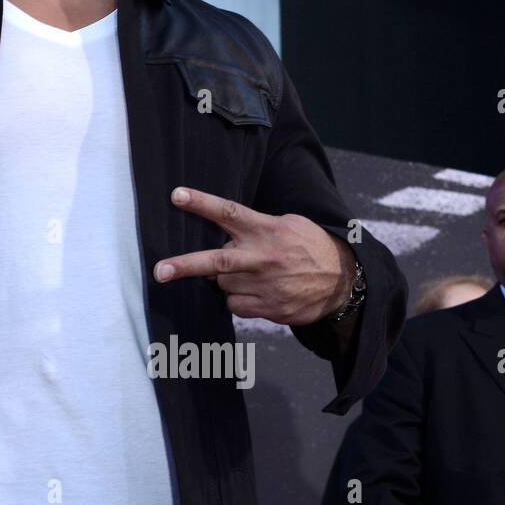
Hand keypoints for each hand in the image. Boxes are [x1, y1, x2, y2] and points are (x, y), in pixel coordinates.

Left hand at [154, 186, 355, 325]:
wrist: (344, 281)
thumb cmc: (309, 246)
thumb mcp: (288, 223)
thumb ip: (256, 225)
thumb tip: (224, 234)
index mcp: (266, 230)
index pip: (229, 212)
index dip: (201, 203)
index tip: (176, 195)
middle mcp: (263, 258)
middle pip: (216, 261)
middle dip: (184, 265)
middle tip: (160, 271)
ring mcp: (266, 285)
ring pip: (222, 284)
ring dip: (226, 279)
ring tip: (248, 273)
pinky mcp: (269, 308)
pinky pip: (234, 306)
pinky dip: (237, 299)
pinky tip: (256, 291)